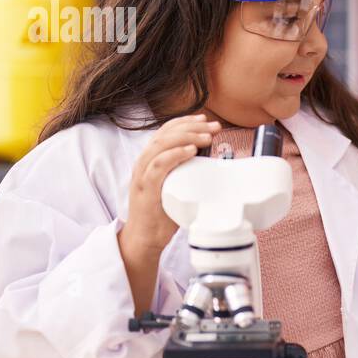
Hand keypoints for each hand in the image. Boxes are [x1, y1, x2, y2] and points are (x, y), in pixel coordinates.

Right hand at [120, 114, 219, 254]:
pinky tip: (190, 151)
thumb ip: (188, 172)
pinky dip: (175, 155)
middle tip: (213, 127)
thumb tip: (215, 161)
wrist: (145, 237)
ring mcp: (143, 175)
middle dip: (192, 126)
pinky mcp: (145, 189)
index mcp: (150, 159)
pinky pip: (158, 166)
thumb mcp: (177, 185)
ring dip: (187, 137)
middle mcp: (144, 162)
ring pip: (161, 145)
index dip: (185, 122)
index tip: (206, 120)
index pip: (165, 131)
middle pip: (165, 134)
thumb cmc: (163, 212)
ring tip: (207, 137)